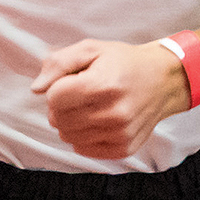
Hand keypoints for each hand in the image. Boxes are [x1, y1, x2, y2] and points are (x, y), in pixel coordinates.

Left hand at [31, 39, 190, 158]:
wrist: (163, 80)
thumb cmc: (123, 63)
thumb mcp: (92, 49)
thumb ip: (59, 63)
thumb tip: (36, 88)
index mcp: (103, 84)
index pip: (54, 98)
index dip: (57, 87)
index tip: (71, 81)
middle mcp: (113, 113)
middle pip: (58, 119)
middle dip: (60, 106)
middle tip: (78, 94)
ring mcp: (120, 134)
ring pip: (68, 136)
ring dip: (70, 122)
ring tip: (88, 107)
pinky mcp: (124, 148)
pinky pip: (83, 149)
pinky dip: (83, 135)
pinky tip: (96, 120)